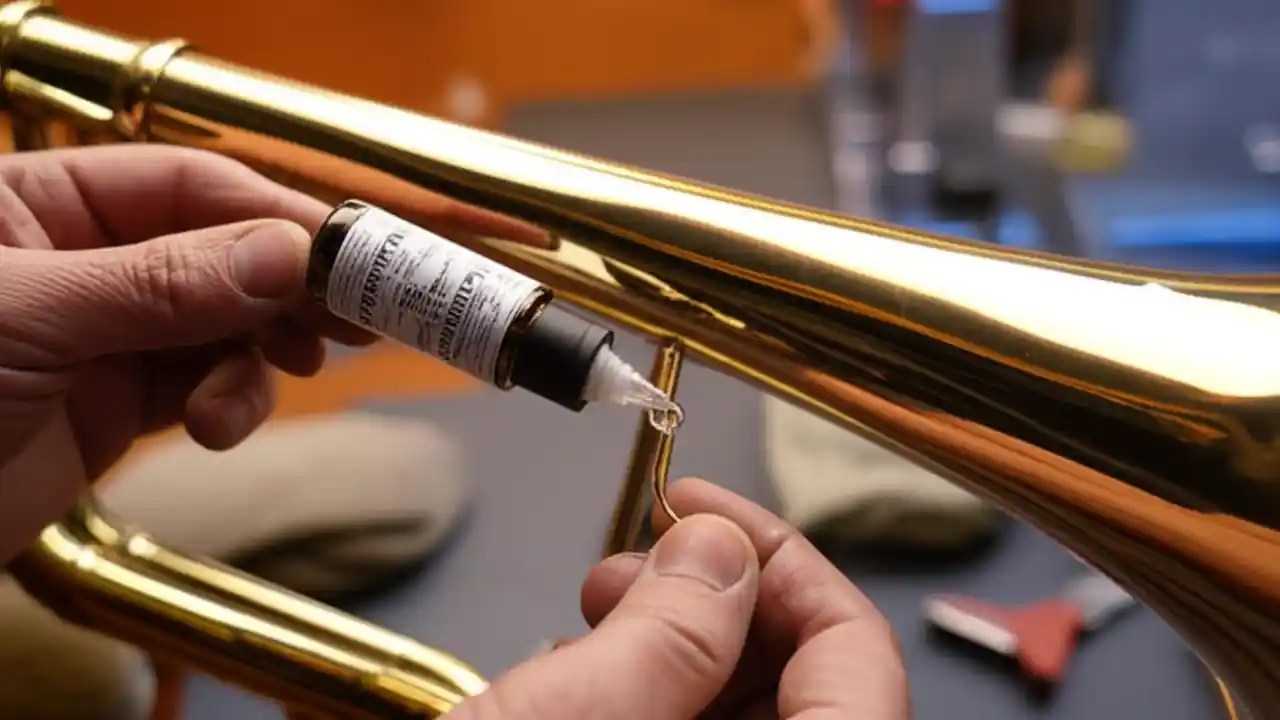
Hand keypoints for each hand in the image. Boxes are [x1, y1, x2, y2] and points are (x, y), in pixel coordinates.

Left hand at [0, 144, 525, 564]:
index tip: (347, 252)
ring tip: (272, 381)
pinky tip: (218, 424)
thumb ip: (163, 283)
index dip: (273, 214)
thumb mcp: (29, 319)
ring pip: (226, 324)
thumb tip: (285, 254)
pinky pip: (206, 383)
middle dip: (285, 286)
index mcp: (41, 202)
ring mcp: (105, 332)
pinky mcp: (117, 402)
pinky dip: (231, 402)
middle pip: (221, 251)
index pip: (189, 185)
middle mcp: (83, 259)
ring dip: (258, 357)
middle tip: (355, 314)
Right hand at [445, 477, 909, 718]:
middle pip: (808, 675)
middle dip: (718, 595)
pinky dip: (656, 688)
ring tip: (598, 602)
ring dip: (678, 638)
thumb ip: (667, 630)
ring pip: (748, 705)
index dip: (783, 556)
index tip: (703, 505)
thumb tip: (719, 546)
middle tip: (637, 554)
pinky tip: (591, 668)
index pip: (859, 649)